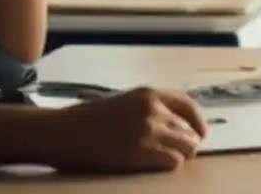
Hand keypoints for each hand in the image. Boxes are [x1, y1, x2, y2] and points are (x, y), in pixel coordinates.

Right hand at [41, 87, 207, 172]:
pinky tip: (155, 165)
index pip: (189, 106)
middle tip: (178, 152)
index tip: (199, 134)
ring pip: (187, 147)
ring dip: (180, 155)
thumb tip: (173, 125)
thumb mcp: (124, 102)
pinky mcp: (143, 152)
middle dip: (187, 143)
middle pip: (190, 130)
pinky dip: (169, 165)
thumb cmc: (87, 119)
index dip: (197, 122)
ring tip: (167, 159)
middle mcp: (154, 109)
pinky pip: (173, 162)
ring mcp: (150, 131)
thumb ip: (149, 108)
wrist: (62, 132)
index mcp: (149, 93)